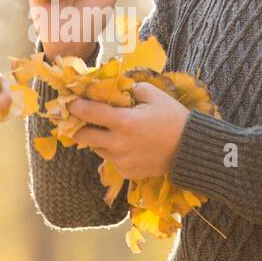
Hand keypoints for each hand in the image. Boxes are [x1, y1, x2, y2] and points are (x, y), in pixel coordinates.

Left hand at [69, 82, 189, 178]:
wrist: (191, 150)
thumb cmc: (174, 119)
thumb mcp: (155, 95)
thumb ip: (132, 88)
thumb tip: (116, 88)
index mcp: (124, 122)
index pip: (89, 112)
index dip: (75, 106)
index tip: (70, 102)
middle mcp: (118, 144)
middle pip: (83, 136)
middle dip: (79, 125)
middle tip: (81, 118)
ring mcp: (121, 160)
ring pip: (97, 148)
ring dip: (98, 138)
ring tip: (111, 129)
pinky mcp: (126, 172)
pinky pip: (111, 159)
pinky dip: (113, 150)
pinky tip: (127, 143)